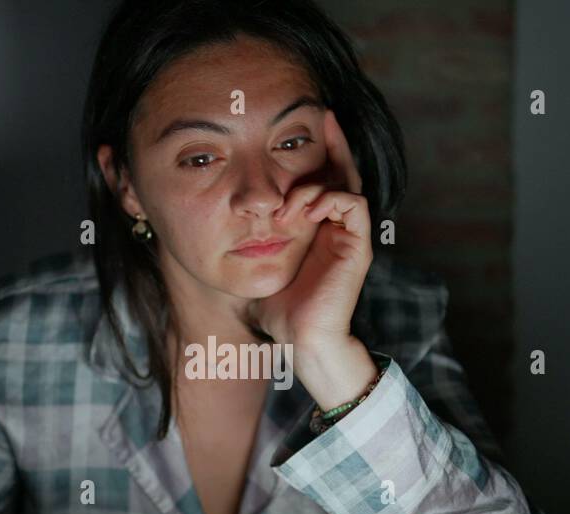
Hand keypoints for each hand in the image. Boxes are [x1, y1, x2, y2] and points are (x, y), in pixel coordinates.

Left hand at [247, 107, 371, 350]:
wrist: (300, 339)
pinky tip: (305, 211)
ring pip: (345, 184)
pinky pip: (354, 204)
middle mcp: (338, 226)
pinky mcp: (358, 246)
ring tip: (288, 206)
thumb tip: (211, 224)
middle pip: (343, 171)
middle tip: (320, 116)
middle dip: (332, 142)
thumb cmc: (278, 309)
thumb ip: (245, 240)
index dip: (318, 150)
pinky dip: (330, 198)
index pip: (324, 178)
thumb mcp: (255, 263)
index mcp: (317, 226)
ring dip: (314, 185)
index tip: (304, 123)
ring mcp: (350, 235)